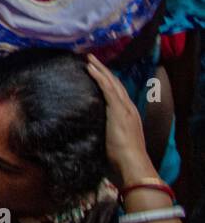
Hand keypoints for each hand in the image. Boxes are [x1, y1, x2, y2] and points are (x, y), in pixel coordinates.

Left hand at [86, 55, 155, 185]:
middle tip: (91, 59)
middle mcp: (128, 108)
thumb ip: (106, 133)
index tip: (97, 72)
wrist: (133, 163)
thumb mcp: (113, 141)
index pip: (117, 93)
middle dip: (104, 70)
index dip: (108, 81)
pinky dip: (99, 76)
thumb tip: (92, 133)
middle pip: (115, 83)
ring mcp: (124, 108)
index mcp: (128, 115)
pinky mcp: (118, 110)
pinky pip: (107, 88)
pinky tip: (90, 68)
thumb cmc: (122, 159)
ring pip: (111, 82)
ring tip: (89, 59)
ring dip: (100, 69)